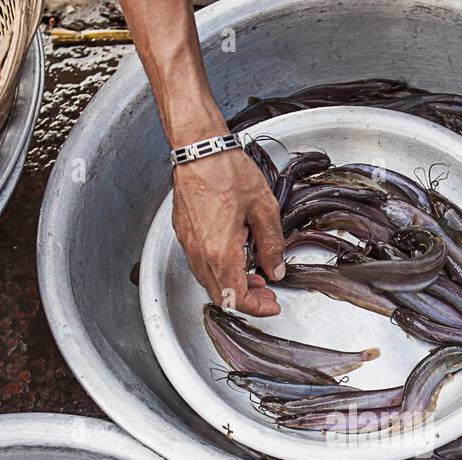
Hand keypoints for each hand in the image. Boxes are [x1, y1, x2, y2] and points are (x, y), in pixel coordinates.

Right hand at [172, 149, 285, 316]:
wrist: (199, 149)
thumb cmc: (226, 171)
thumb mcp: (264, 209)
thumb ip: (272, 245)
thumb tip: (276, 269)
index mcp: (220, 252)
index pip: (237, 298)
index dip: (258, 307)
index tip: (272, 305)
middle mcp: (200, 253)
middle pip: (221, 295)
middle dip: (246, 299)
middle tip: (267, 292)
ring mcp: (189, 244)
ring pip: (209, 281)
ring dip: (232, 285)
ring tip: (254, 274)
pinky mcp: (184, 234)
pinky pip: (201, 264)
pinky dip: (220, 270)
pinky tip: (236, 256)